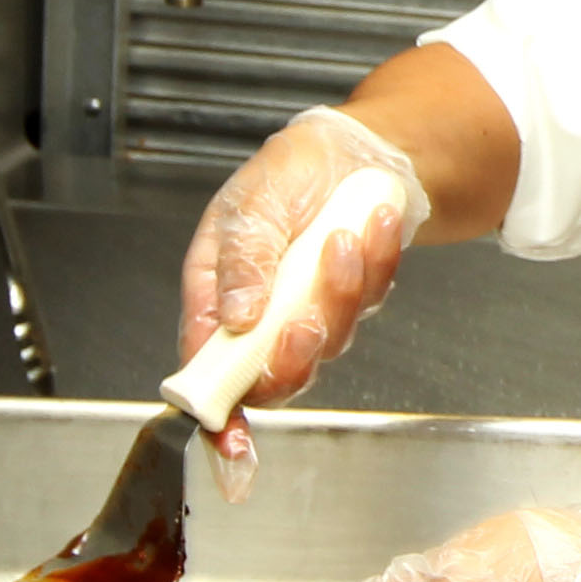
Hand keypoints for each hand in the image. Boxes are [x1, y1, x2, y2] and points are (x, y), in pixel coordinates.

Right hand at [178, 107, 431, 478]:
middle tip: (307, 319)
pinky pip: (366, 303)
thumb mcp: (254, 201)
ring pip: (326, 341)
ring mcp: (308, 310)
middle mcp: (260, 312)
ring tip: (343, 238)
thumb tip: (235, 319)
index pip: (206, 365)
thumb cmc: (294, 169)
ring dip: (339, 292)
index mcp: (216, 290)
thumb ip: (241, 260)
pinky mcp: (352, 301)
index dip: (215, 406)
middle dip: (294, 354)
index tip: (230, 432)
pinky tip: (374, 225)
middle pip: (271, 373)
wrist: (361, 149)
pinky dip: (374, 265)